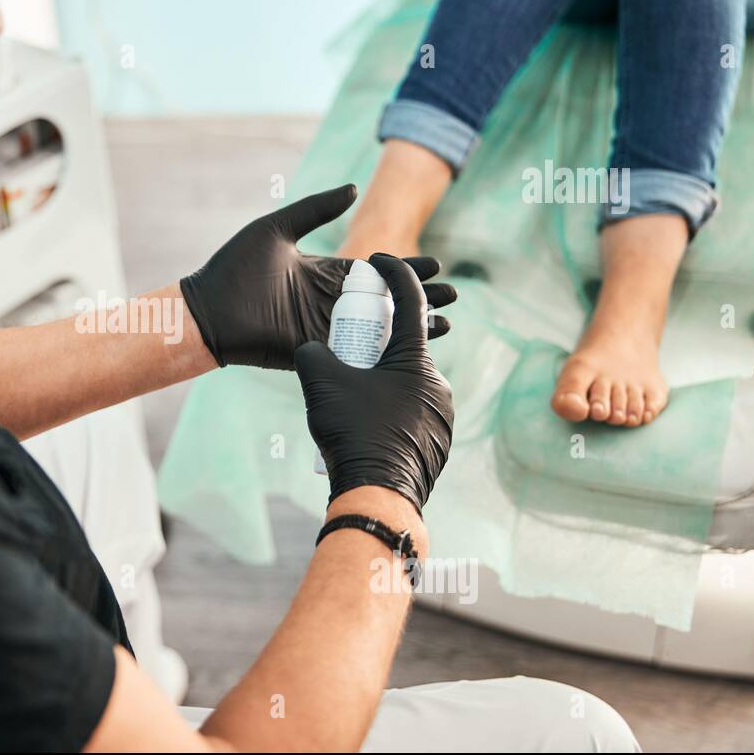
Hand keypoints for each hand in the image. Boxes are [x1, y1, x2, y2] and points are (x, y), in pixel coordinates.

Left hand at [179, 185, 453, 369]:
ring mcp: (324, 329)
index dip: (405, 270)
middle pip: (384, 301)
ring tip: (446, 324)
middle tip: (455, 296)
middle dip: (419, 299)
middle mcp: (329, 302)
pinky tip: (412, 350)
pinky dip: (383, 350)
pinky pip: (355, 351)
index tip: (437, 265)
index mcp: (323, 273)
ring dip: (410, 326)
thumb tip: (352, 188)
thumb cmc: (233, 267)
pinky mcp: (315, 351)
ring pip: (377, 328)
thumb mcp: (278, 229)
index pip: (374, 272)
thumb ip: (316, 209)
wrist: (207, 309)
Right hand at [294, 254, 454, 512]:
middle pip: (406, 346)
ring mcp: (442, 414)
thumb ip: (312, 352)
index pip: (410, 300)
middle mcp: (437, 382)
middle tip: (349, 343)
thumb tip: (311, 348)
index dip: (394, 272)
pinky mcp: (439, 441)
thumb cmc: (353, 432)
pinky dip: (390, 408)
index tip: (379, 260)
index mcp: (416, 359)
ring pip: (408, 383)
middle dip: (379, 339)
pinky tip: (366, 422)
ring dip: (383, 378)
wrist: (377, 494)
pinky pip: (412, 412)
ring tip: (352, 392)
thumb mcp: (321, 383)